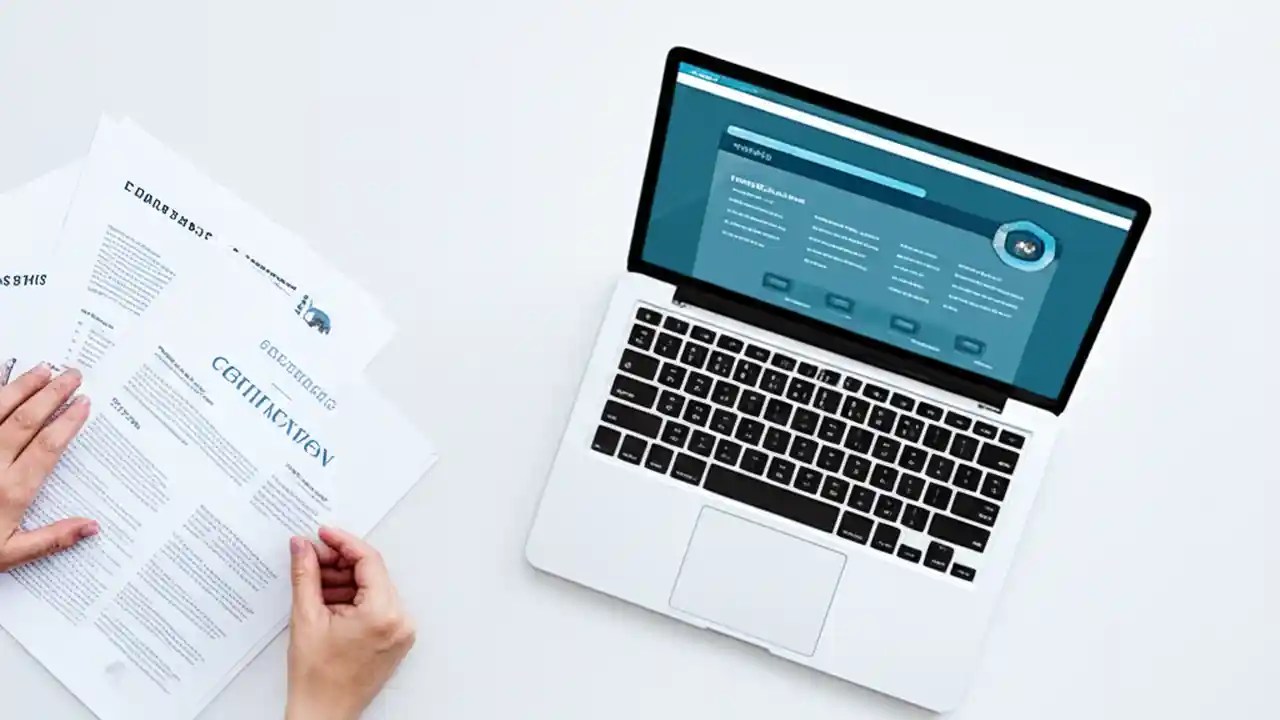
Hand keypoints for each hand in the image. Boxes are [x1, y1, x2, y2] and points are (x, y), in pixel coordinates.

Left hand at [0, 363, 95, 571]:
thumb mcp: (8, 554)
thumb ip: (51, 539)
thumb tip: (91, 527)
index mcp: (10, 492)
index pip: (47, 447)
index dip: (68, 422)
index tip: (83, 404)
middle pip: (26, 421)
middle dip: (52, 395)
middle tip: (72, 376)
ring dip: (22, 387)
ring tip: (42, 370)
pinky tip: (1, 380)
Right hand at [286, 527, 414, 719]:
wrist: (323, 714)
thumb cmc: (316, 679)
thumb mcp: (305, 618)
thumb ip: (305, 575)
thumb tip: (302, 546)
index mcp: (383, 614)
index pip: (368, 561)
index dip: (343, 542)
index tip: (323, 534)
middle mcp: (399, 620)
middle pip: (371, 573)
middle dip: (339, 563)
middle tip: (310, 557)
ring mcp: (400, 630)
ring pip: (372, 588)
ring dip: (344, 580)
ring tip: (313, 583)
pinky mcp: (394, 638)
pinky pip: (376, 605)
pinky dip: (353, 598)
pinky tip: (328, 599)